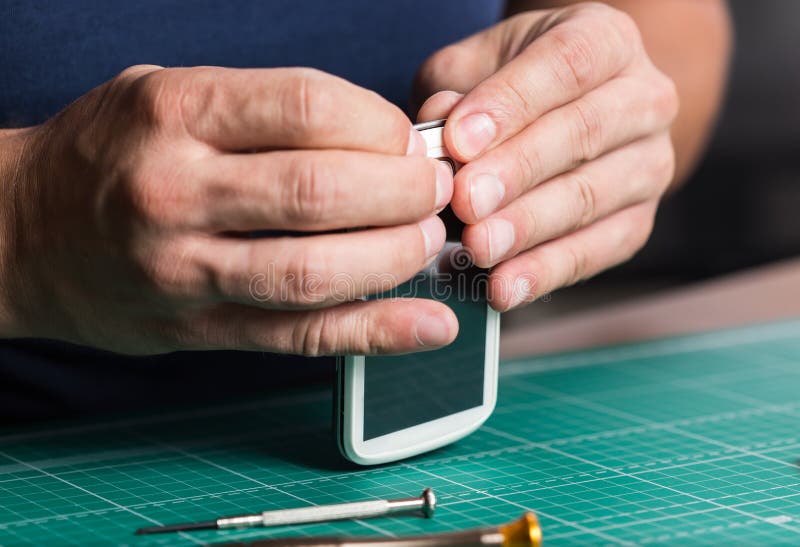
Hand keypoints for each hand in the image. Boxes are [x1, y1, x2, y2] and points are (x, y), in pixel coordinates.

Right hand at [0, 65, 456, 354]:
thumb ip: (264, 112)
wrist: (21, 232)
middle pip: (320, 193)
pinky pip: (299, 337)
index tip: (407, 139)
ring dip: (394, 258)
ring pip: (313, 273)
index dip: (381, 125)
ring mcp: (183, 270)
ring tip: (427, 240)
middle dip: (402, 191)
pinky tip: (431, 325)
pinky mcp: (198, 329)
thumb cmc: (109, 152)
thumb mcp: (170, 95)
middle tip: (434, 191)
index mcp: (176, 114)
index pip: (308, 109)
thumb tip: (380, 138)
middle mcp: (176, 192)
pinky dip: (375, 333)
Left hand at [414, 2, 677, 310]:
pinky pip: (597, 250)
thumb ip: (455, 88)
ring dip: (530, 228)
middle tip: (465, 203)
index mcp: (606, 40)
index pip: (566, 65)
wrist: (569, 112)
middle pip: (583, 134)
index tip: (459, 141)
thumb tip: (441, 129)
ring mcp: (650, 163)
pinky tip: (504, 287)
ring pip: (591, 197)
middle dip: (518, 173)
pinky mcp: (640, 220)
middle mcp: (644, 99)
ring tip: (478, 249)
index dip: (511, 104)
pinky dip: (547, 272)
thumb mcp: (478, 66)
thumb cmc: (511, 85)